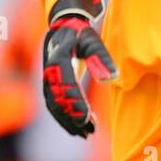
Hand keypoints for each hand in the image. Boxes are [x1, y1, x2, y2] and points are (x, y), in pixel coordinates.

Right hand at [42, 0, 117, 136]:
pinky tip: (77, 129)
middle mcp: (49, 71)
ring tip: (86, 134)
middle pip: (58, 100)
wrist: (63, 26)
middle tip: (90, 131)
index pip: (66, 85)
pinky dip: (64, 119)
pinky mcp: (49, 86)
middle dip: (73, 118)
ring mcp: (47, 79)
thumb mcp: (93, 41)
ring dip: (69, 122)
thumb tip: (113, 78)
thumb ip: (102, 58)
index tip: (87, 118)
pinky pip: (53, 106)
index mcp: (59, 58)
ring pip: (55, 106)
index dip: (76, 103)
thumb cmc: (81, 34)